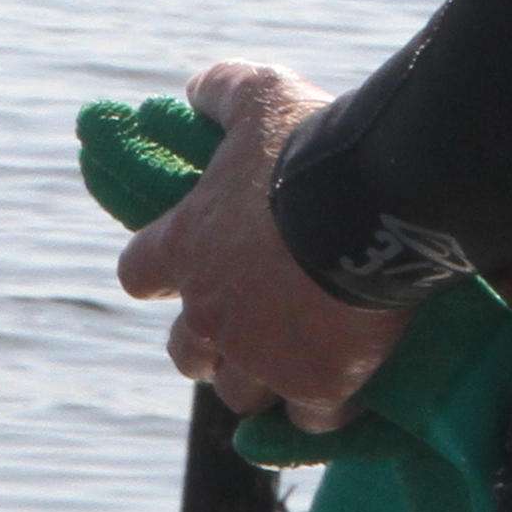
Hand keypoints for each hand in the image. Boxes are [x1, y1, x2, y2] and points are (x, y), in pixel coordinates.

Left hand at [113, 58, 411, 432]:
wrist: (373, 206)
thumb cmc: (309, 148)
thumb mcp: (261, 95)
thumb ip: (222, 90)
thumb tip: (194, 90)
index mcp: (186, 248)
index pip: (138, 274)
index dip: (155, 274)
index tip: (175, 270)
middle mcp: (211, 314)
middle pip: (187, 353)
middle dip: (209, 344)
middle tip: (246, 322)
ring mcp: (263, 357)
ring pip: (240, 393)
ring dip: (260, 379)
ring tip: (299, 358)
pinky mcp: (319, 386)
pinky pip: (310, 421)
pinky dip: (323, 408)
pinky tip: (346, 388)